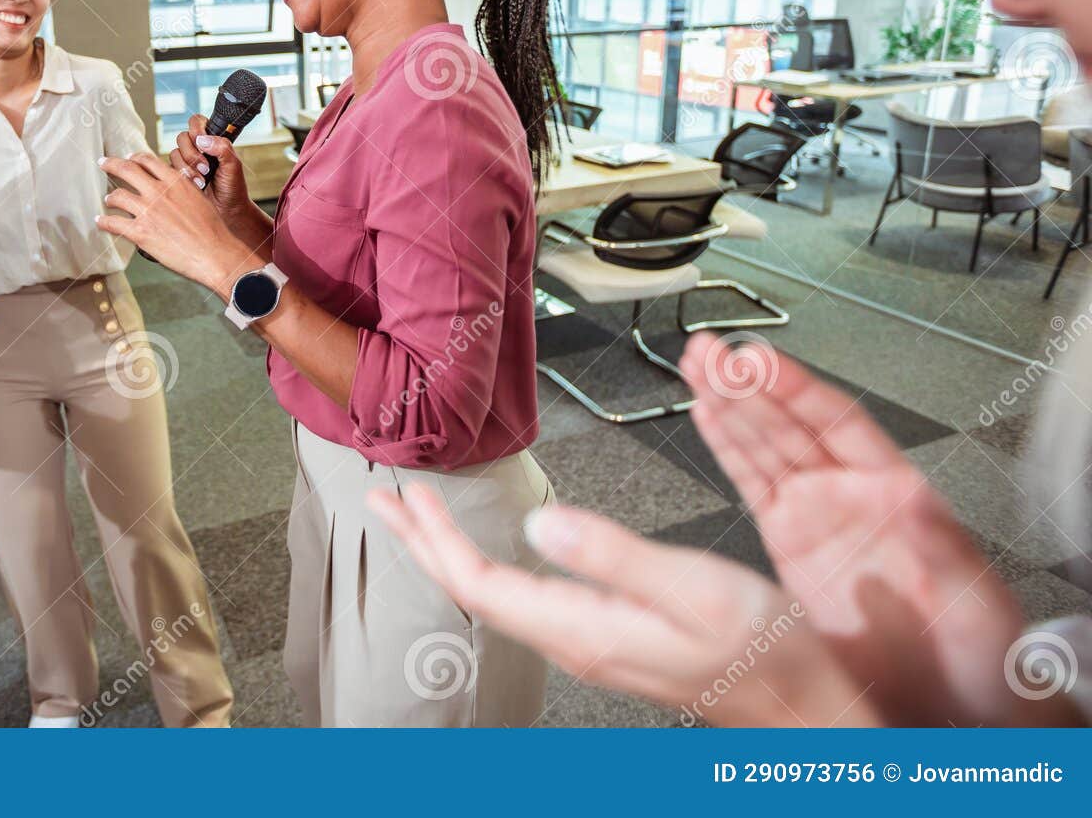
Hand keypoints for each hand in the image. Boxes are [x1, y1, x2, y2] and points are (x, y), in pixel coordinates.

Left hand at [96, 153, 257, 294]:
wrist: (214, 253)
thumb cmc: (212, 230)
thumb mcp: (199, 198)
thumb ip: (183, 187)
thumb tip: (177, 181)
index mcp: (174, 181)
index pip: (147, 160)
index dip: (134, 158)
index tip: (128, 159)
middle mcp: (158, 191)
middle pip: (126, 169)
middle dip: (110, 164)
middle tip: (103, 163)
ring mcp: (148, 211)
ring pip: (117, 196)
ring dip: (110, 198)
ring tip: (108, 201)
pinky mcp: (140, 233)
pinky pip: (113, 223)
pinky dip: (104, 222)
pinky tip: (101, 222)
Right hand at [170, 114, 251, 223]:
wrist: (227, 211)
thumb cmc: (233, 188)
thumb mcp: (233, 165)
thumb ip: (222, 148)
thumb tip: (203, 139)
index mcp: (211, 141)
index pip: (197, 122)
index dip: (196, 128)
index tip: (201, 141)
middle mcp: (197, 149)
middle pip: (182, 137)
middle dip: (193, 154)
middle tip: (206, 168)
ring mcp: (186, 162)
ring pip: (174, 153)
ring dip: (188, 168)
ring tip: (202, 181)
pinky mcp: (178, 175)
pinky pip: (170, 169)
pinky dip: (182, 177)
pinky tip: (195, 186)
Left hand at [368, 484, 878, 726]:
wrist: (811, 703)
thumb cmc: (766, 654)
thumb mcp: (695, 590)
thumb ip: (614, 556)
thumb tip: (541, 526)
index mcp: (585, 628)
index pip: (480, 584)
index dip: (435, 540)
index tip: (407, 496)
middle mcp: (577, 641)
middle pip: (475, 592)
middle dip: (425, 543)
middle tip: (387, 500)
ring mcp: (592, 643)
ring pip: (498, 595)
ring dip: (454, 553)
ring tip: (425, 519)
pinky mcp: (612, 637)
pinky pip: (527, 599)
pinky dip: (495, 564)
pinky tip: (501, 552)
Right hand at [680, 331, 1025, 725]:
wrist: (948, 706)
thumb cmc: (973, 652)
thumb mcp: (972, 598)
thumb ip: (941, 547)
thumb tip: (917, 502)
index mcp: (895, 492)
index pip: (837, 423)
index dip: (794, 389)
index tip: (760, 362)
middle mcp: (851, 495)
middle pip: (791, 425)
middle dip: (747, 384)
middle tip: (709, 353)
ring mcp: (816, 516)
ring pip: (764, 445)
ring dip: (728, 402)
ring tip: (696, 365)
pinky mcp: (787, 542)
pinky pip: (749, 483)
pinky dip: (724, 446)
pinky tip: (705, 414)